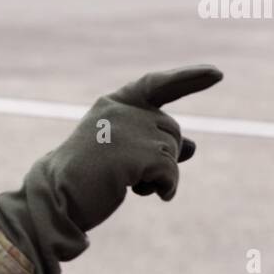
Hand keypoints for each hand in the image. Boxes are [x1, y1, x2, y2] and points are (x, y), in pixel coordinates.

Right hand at [0, 65, 222, 273]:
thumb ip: (154, 144)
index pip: (157, 85)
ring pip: (173, 152)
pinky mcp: (135, 153)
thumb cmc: (86, 178)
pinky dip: (166, 187)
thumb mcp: (122, 154)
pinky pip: (171, 171)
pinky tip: (145, 194)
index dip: (188, 79)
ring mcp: (128, 129)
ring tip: (127, 183)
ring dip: (161, 175)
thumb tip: (192, 146)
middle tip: (130, 175)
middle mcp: (122, 110)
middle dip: (163, 156)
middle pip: (171, 130)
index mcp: (113, 104)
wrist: (56, 198)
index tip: (218, 74)